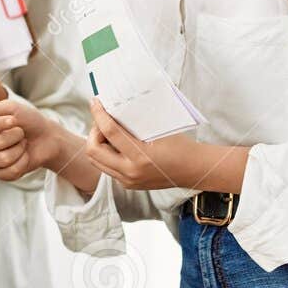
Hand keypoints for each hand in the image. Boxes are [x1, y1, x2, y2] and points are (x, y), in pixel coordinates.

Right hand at [0, 97, 61, 181]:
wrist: (47, 137)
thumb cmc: (27, 121)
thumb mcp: (11, 108)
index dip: (4, 123)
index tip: (15, 120)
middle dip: (15, 136)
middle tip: (21, 133)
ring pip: (4, 159)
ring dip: (20, 150)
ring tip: (22, 145)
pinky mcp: (1, 174)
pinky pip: (10, 172)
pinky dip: (23, 163)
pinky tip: (23, 157)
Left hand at [84, 99, 243, 191]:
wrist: (193, 169)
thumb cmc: (180, 146)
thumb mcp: (159, 129)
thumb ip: (135, 122)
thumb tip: (114, 105)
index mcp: (141, 156)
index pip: (110, 132)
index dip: (99, 114)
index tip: (95, 102)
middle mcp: (131, 171)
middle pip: (93, 149)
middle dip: (93, 131)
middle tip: (102, 120)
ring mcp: (127, 180)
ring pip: (95, 160)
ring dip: (96, 142)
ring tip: (106, 130)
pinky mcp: (127, 184)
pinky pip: (105, 167)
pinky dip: (104, 153)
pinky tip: (114, 143)